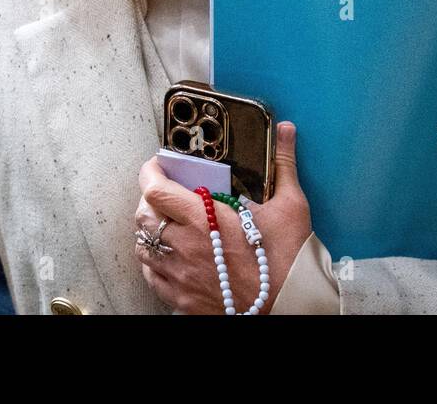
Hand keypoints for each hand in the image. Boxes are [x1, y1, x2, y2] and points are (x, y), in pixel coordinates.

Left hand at [135, 121, 311, 313]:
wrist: (293, 305)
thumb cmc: (290, 260)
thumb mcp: (291, 206)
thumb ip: (282, 164)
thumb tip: (286, 131)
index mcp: (204, 220)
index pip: (155, 189)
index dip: (150, 172)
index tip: (158, 166)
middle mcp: (185, 248)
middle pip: (143, 218)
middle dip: (149, 200)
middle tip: (165, 194)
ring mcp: (181, 276)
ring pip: (143, 247)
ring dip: (150, 231)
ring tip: (167, 224)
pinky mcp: (183, 300)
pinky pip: (152, 277)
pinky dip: (154, 262)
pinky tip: (171, 256)